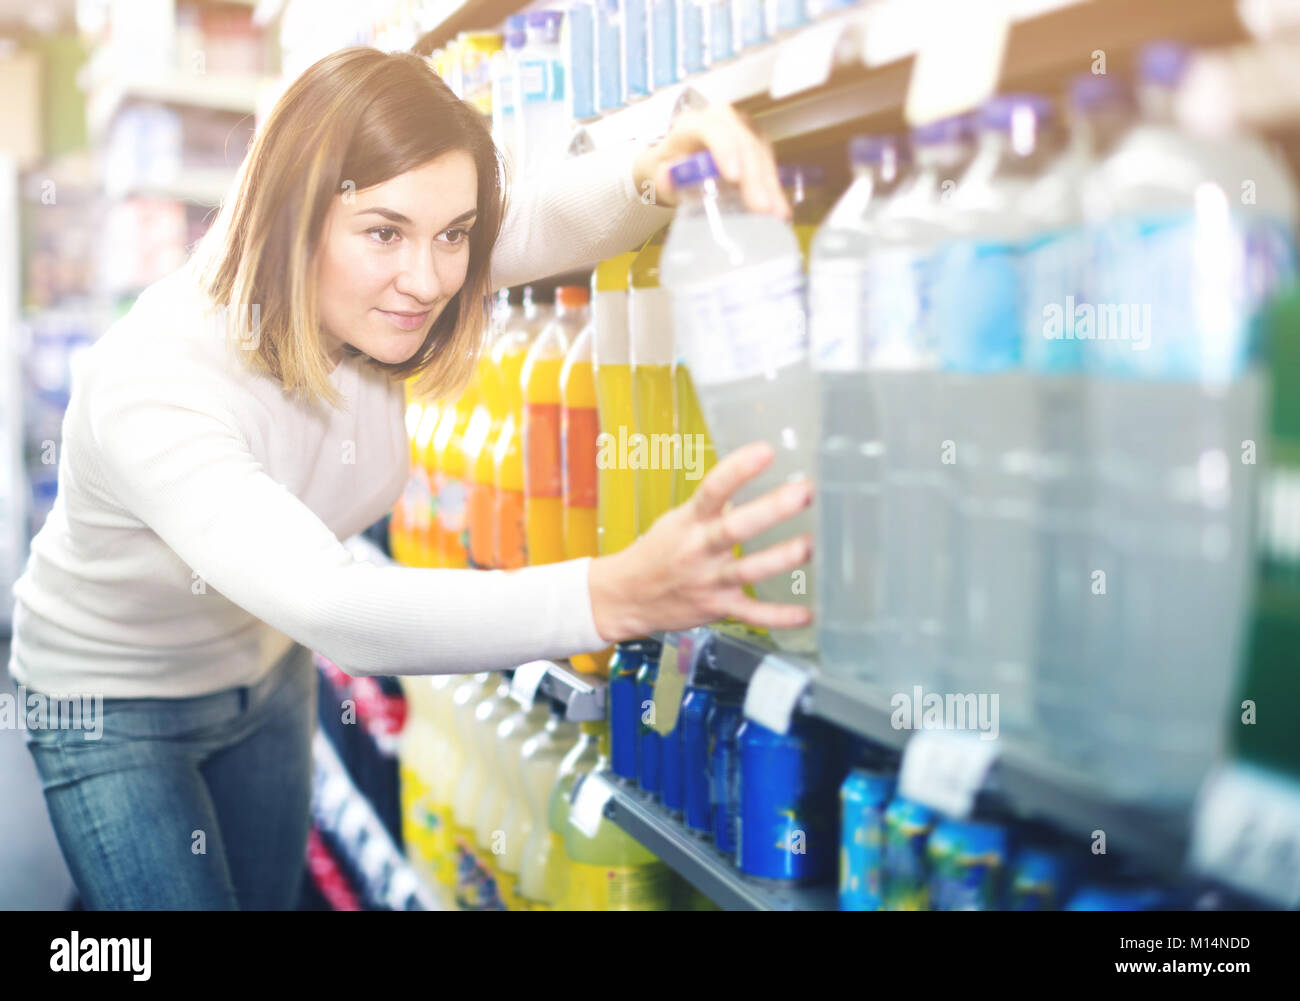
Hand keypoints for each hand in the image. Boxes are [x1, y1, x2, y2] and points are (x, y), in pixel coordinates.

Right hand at [587, 441, 812, 642]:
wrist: (625, 596)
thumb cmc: (657, 554)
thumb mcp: (678, 521)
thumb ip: (714, 508)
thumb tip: (748, 489)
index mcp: (689, 522)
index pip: (712, 488)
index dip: (738, 469)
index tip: (766, 451)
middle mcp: (698, 549)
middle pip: (735, 528)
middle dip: (771, 510)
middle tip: (804, 492)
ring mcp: (708, 581)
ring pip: (747, 571)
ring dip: (780, 558)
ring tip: (811, 546)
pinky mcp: (716, 608)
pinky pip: (751, 615)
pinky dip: (778, 616)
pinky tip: (806, 613)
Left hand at [632, 104, 791, 218]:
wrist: (674, 163)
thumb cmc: (666, 166)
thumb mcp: (654, 172)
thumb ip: (660, 177)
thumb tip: (668, 178)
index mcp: (692, 123)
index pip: (711, 129)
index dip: (724, 149)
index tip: (734, 177)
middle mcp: (721, 120)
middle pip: (743, 143)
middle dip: (754, 177)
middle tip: (761, 207)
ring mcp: (742, 130)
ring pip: (761, 153)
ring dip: (770, 185)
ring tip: (777, 213)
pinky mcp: (756, 144)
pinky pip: (768, 163)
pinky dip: (774, 188)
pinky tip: (780, 209)